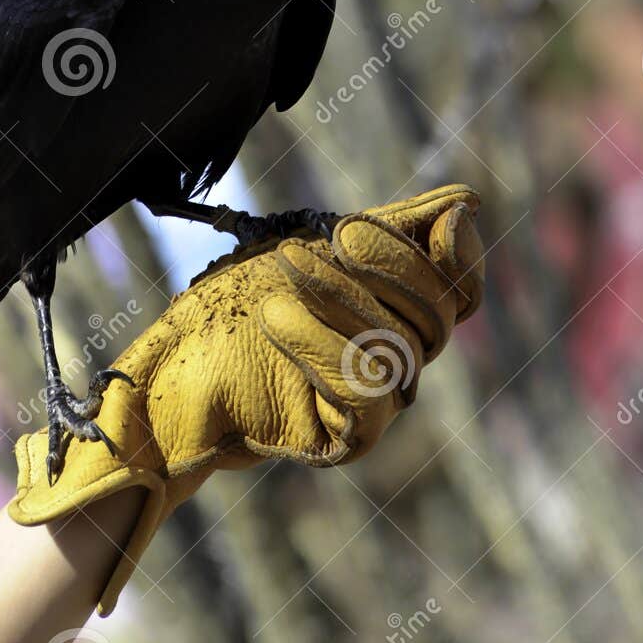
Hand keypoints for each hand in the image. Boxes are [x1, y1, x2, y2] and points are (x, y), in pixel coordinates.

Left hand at [9, 184, 482, 613]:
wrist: (175, 364)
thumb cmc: (240, 300)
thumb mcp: (316, 244)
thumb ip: (390, 226)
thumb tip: (467, 203)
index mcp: (400, 312)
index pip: (464, 292)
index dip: (463, 258)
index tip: (445, 221)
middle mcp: (399, 361)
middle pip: (438, 316)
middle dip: (389, 264)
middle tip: (337, 235)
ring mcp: (377, 406)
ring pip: (399, 351)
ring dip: (339, 297)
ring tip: (287, 268)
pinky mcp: (342, 439)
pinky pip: (364, 393)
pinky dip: (320, 345)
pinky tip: (277, 316)